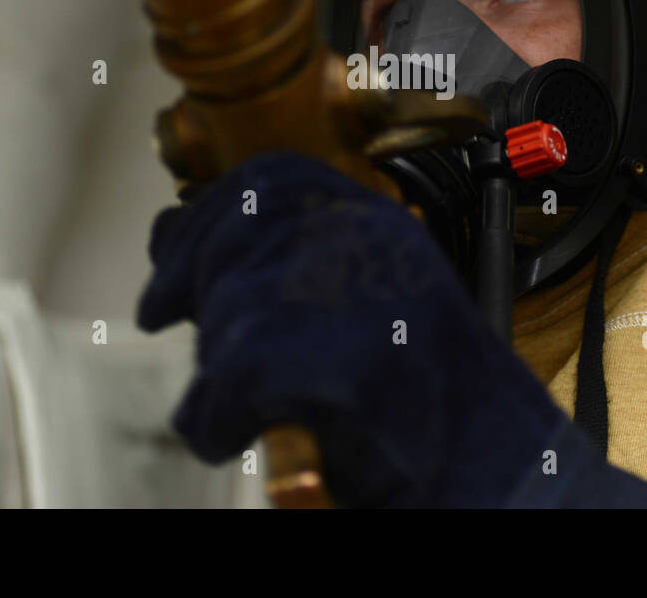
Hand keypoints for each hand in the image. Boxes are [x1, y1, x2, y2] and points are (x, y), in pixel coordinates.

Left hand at [138, 151, 571, 505]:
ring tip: (251, 398)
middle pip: (232, 237)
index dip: (212, 209)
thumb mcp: (372, 295)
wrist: (485, 466)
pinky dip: (213, 420)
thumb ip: (297, 255)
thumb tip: (180, 232)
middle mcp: (355, 246)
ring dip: (215, 362)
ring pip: (219, 316)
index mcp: (380, 225)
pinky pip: (214, 390)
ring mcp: (322, 300)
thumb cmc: (429, 396)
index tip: (174, 240)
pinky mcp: (288, 362)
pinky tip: (238, 431)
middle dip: (183, 272)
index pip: (274, 179)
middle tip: (161, 308)